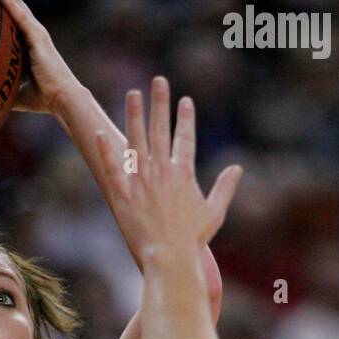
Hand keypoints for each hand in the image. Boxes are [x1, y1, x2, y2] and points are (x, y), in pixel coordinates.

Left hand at [0, 0, 74, 115]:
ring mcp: (35, 31)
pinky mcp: (38, 36)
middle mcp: (31, 30)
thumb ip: (1, 88)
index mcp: (27, 39)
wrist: (62, 99)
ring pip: (14, 0)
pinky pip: (21, 16)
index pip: (8, 12)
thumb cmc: (43, 98)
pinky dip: (9, 2)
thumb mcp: (15, 91)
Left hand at [95, 77, 242, 262]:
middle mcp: (162, 171)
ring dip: (134, 115)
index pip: (185, 137)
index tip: (185, 100)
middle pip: (160, 129)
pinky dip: (106, 151)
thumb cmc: (192, 240)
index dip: (186, 117)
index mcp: (184, 174)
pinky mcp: (122, 195)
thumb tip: (237, 168)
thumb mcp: (214, 212)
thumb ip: (225, 187)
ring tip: (132, 94)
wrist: (169, 257)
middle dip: (160, 103)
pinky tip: (100, 134)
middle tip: (159, 81)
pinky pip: (113, 168)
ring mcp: (140, 181)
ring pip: (136, 140)